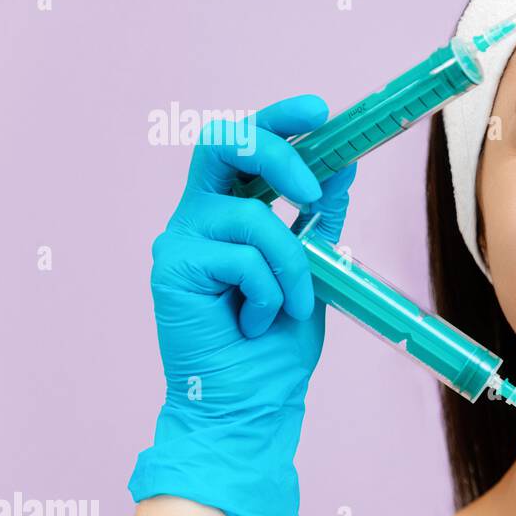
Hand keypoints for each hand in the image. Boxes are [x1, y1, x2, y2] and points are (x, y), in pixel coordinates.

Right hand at [129, 95, 357, 515]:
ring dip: (292, 265)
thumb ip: (316, 222)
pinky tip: (259, 322)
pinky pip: (242, 258)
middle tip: (312, 188)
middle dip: (275, 152)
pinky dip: (271, 292)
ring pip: (252, 217)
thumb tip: (342, 169)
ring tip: (294, 307)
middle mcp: (198, 218)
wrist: (251, 405)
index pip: (244, 146)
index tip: (319, 110)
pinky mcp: (173, 270)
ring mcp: (180, 242)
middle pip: (224, 145)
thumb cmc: (275, 346)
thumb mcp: (311, 271)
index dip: (278, 120)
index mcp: (229, 212)